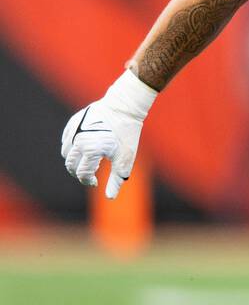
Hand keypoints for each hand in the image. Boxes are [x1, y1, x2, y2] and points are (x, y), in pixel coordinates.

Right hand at [61, 70, 157, 198]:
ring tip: (87, 162)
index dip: (88, 181)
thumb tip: (110, 197)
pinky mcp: (74, 122)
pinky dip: (71, 147)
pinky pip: (66, 139)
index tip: (95, 182)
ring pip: (66, 152)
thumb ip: (116, 179)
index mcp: (91, 150)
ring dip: (73, 161)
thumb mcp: (125, 158)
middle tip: (89, 174)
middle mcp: (78, 140)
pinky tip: (82, 149)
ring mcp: (74, 130)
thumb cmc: (126, 133)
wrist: (124, 106)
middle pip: (70, 165)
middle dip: (78, 173)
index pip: (82, 173)